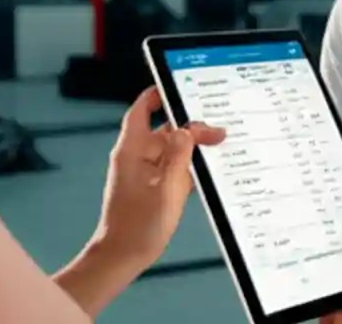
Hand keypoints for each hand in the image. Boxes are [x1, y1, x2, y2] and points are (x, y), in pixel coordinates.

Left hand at [91, 87, 224, 269]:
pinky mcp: (151, 187)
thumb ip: (177, 156)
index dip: (158, 94)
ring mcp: (143, 173)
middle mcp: (136, 157)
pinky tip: (207, 170)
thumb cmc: (139, 226)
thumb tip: (185, 130)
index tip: (177, 84)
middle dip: (190, 127)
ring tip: (219, 146)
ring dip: (193, 148)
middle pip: (165, 130)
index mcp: (131, 151)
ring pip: (171, 149)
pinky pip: (172, 168)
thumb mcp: (166, 188)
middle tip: (218, 131)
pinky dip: (189, 166)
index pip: (142, 110)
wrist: (123, 256)